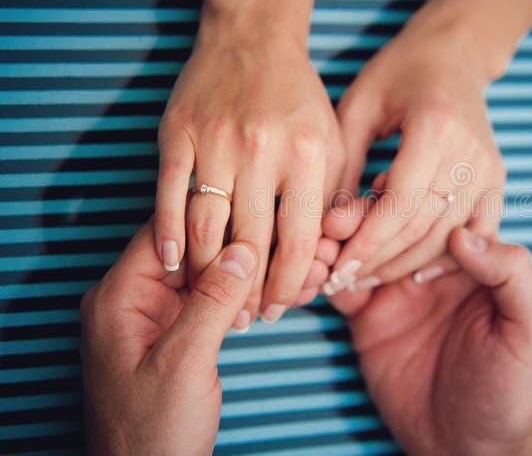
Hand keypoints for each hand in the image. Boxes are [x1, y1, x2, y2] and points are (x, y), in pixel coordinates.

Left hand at [80, 220, 258, 454]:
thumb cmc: (150, 434)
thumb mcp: (183, 364)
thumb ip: (212, 303)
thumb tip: (244, 251)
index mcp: (118, 297)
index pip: (165, 233)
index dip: (211, 224)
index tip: (255, 223)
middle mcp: (134, 299)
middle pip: (190, 250)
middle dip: (237, 251)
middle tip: (281, 251)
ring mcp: (157, 317)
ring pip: (207, 275)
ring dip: (245, 275)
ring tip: (286, 273)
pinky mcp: (179, 333)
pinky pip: (212, 301)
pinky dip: (241, 298)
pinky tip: (271, 296)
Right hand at [155, 28, 343, 325]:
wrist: (252, 38)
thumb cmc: (299, 99)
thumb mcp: (333, 140)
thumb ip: (334, 194)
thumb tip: (327, 257)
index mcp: (308, 153)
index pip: (299, 241)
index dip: (289, 284)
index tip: (282, 307)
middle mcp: (263, 149)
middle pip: (250, 243)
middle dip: (248, 291)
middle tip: (246, 318)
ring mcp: (215, 140)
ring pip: (206, 227)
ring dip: (207, 274)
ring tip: (211, 300)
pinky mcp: (177, 132)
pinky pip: (167, 195)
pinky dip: (166, 235)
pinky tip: (173, 264)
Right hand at [322, 200, 531, 454]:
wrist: (468, 446)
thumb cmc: (510, 390)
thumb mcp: (530, 330)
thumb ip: (511, 275)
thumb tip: (464, 232)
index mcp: (474, 261)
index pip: (440, 214)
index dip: (411, 199)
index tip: (383, 189)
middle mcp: (432, 267)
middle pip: (394, 225)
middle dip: (365, 217)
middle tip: (339, 221)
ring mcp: (397, 290)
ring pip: (362, 250)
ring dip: (336, 242)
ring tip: (320, 245)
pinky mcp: (369, 317)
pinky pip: (341, 287)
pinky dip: (320, 276)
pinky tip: (309, 273)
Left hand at [328, 18, 505, 289]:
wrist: (453, 54)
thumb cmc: (398, 73)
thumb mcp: (358, 106)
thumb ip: (344, 164)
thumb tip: (329, 227)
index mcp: (435, 126)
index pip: (400, 203)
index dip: (368, 242)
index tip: (338, 267)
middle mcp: (470, 151)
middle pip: (424, 226)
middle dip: (381, 260)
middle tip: (344, 279)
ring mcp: (489, 166)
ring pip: (448, 236)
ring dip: (406, 263)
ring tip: (367, 276)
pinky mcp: (496, 177)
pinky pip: (477, 232)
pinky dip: (448, 256)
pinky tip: (417, 272)